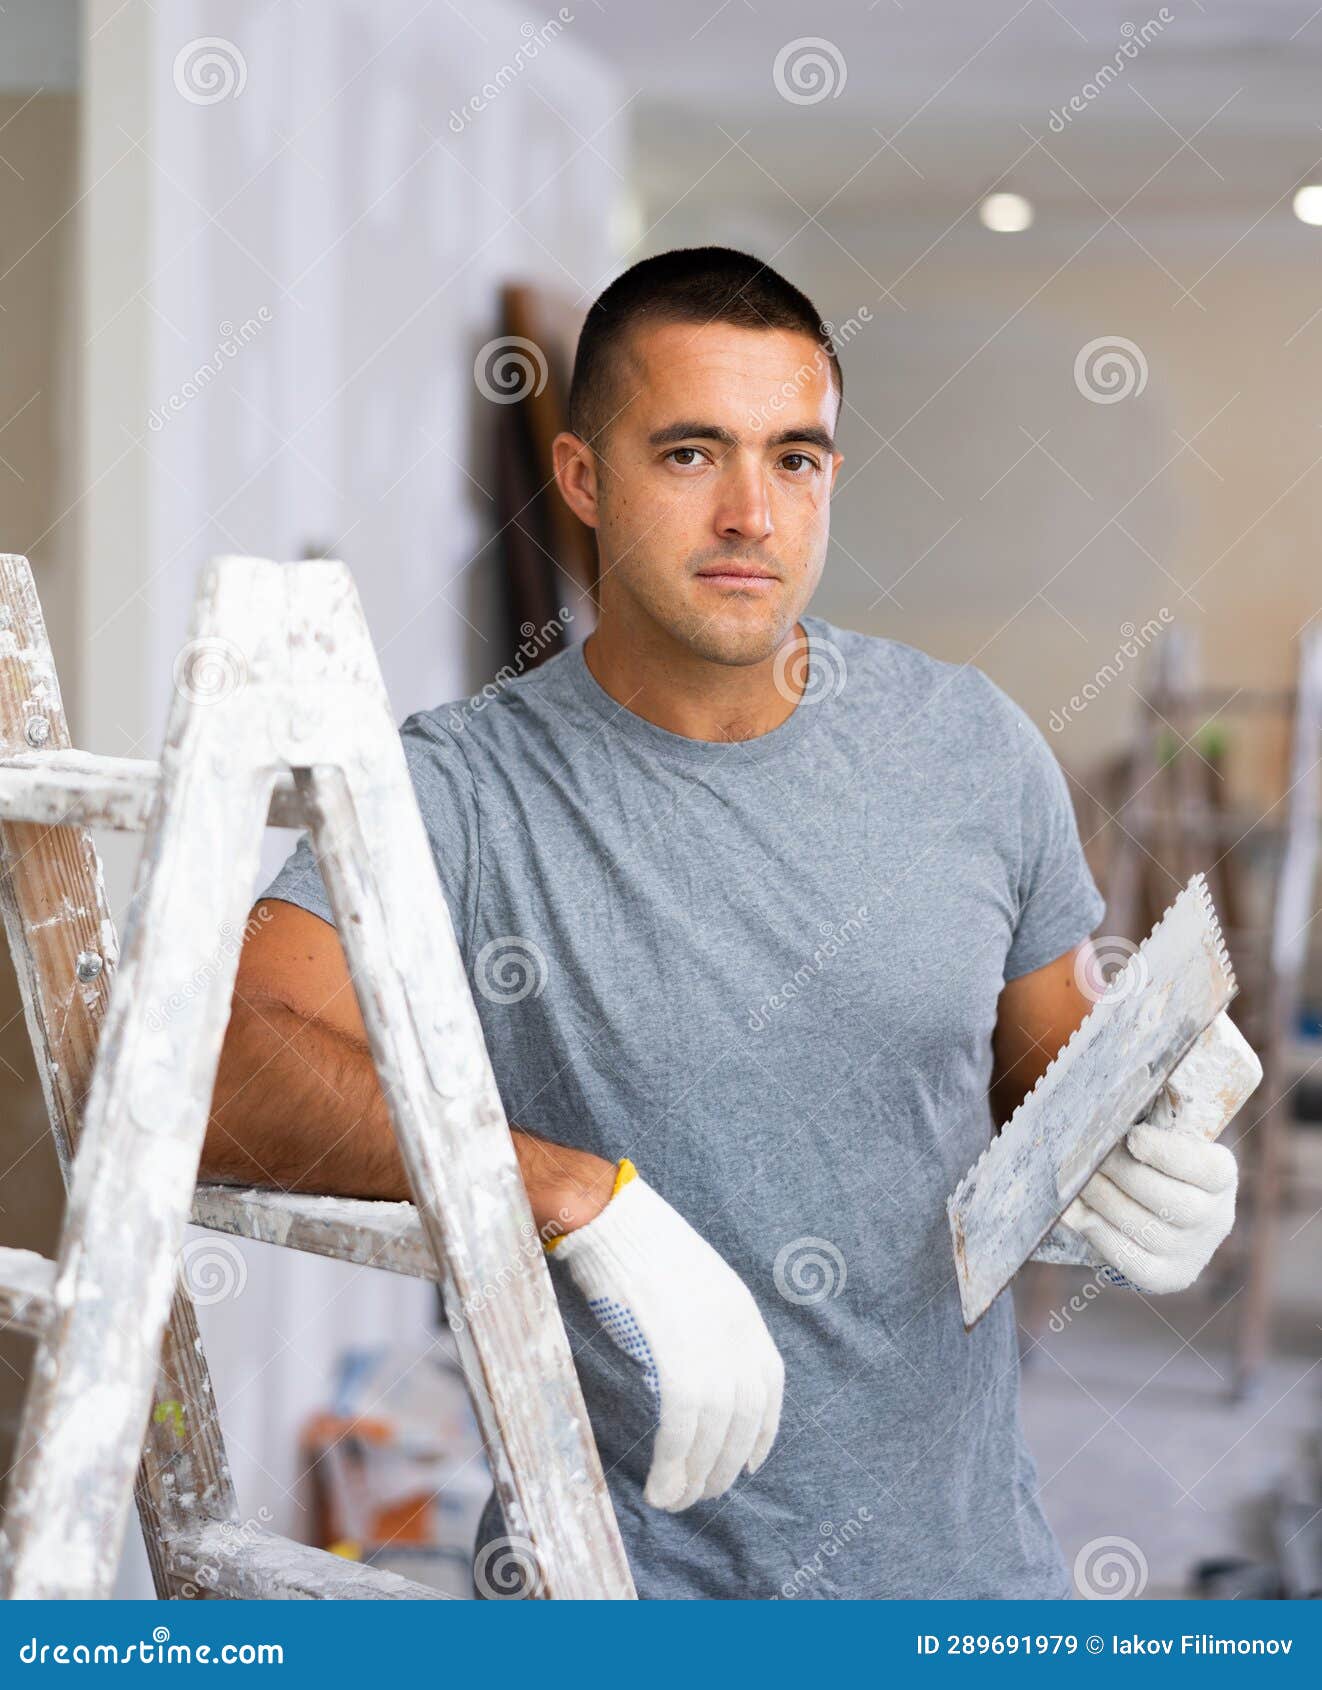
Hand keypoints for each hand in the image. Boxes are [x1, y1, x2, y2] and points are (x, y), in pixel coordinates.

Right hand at [549, 1162, 784, 1510]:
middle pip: (743, 1414)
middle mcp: (734, 1325)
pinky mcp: (673, 1349)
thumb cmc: (635, 1244)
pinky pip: (682, 1422)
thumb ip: (702, 1320)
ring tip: (676, 1500)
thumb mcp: (690, 1279)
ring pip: (714, 1428)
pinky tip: (661, 1486)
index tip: (751, 1462)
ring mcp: (706, 1337)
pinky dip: (674, 1462)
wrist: (607, 1217)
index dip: (763, 1429)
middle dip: (725, 1464)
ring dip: (697, 1475)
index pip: (769, 1381)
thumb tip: (693, 1362)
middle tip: (702, 1493)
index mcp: (740, 1306)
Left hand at [1059, 1122, 1236, 1293]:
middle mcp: (1216, 1217)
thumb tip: (1107, 1125)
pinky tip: (1076, 1212)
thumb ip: (1148, 1132)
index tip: (1133, 1136)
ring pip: (1145, 1229)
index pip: (1205, 1168)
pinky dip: (1099, 1234)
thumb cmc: (1158, 1162)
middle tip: (1092, 1155)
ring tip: (1080, 1180)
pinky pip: (1131, 1260)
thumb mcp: (1168, 1139)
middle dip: (1123, 1174)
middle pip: (1169, 1200)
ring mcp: (1194, 1251)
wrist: (1166, 1214)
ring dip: (1104, 1201)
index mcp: (1222, 1176)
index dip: (1166, 1153)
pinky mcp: (1167, 1276)